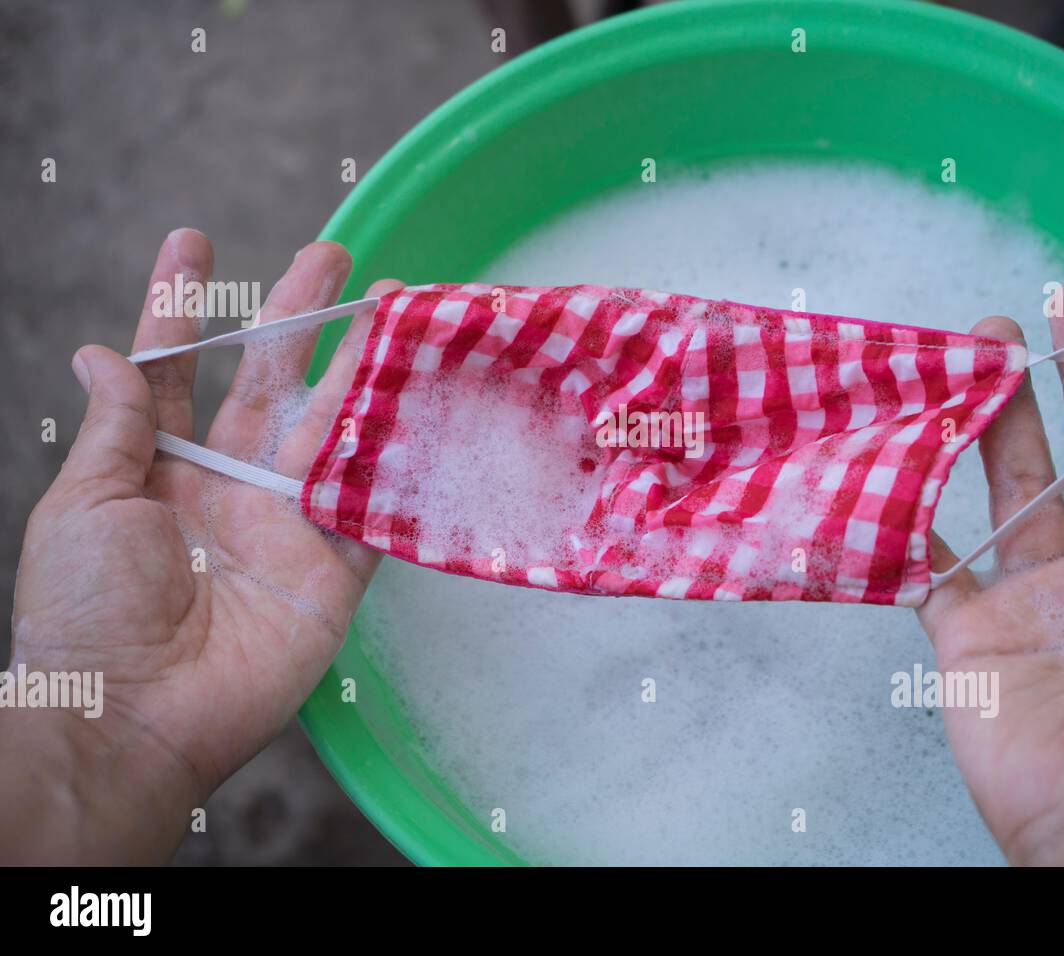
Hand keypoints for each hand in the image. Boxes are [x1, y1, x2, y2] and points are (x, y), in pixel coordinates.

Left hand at [4, 229, 399, 862]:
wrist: (136, 714)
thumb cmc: (88, 612)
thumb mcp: (84, 505)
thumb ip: (116, 429)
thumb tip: (103, 352)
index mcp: (161, 468)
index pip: (178, 372)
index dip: (182, 307)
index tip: (190, 244)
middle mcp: (230, 485)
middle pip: (272, 383)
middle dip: (298, 316)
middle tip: (331, 255)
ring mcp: (287, 524)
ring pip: (335, 427)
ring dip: (364, 368)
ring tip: (394, 307)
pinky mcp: (334, 568)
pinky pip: (374, 505)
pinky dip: (399, 458)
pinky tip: (423, 400)